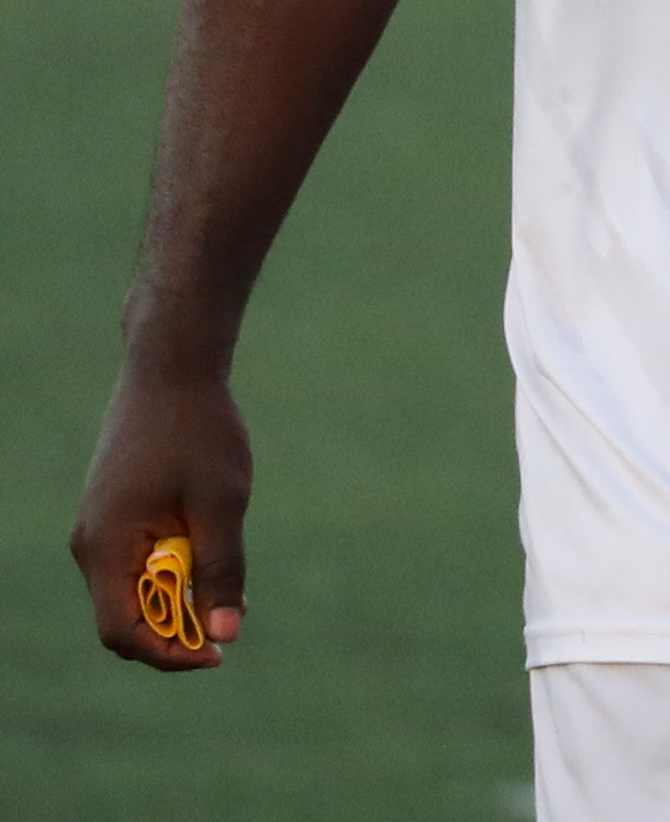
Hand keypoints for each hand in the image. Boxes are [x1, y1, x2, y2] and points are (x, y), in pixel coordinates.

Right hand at [71, 363, 252, 668]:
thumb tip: (225, 633)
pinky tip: (206, 548)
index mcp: (107, 547)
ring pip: (130, 589)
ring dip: (173, 597)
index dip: (167, 653)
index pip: (123, 632)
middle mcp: (91, 544)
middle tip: (226, 621)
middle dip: (172, 629)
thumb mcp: (222, 503)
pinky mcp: (111, 511)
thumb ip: (221, 569)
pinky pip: (133, 561)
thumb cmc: (199, 431)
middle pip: (123, 617)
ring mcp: (98, 527)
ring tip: (223, 580)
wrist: (172, 368)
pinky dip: (167, 569)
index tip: (217, 652)